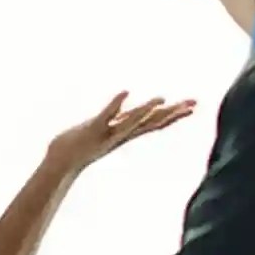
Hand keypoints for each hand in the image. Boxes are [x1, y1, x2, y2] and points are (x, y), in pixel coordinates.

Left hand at [46, 91, 194, 171]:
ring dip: (146, 110)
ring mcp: (107, 133)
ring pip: (131, 122)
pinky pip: (106, 115)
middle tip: (193, 104)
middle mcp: (120, 135)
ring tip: (162, 98)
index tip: (193, 107)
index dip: (173, 116)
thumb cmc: (82, 145)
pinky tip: (125, 93)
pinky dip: (116, 104)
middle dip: (172, 113)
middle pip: (150, 123)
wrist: (61, 161)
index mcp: (125, 134)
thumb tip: (127, 109)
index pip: (154, 124)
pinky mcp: (92, 129)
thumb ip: (118, 120)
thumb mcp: (105, 131)